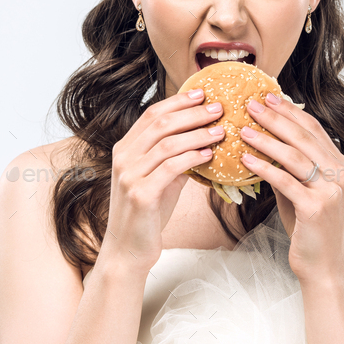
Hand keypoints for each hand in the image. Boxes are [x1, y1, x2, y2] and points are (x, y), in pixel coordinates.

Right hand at [101, 89, 224, 272]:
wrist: (128, 249)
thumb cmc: (147, 213)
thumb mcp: (159, 179)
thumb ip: (174, 158)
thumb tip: (203, 139)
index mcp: (125, 149)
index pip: (151, 114)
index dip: (178, 101)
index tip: (202, 93)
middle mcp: (123, 158)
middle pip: (160, 123)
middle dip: (193, 113)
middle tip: (219, 108)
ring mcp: (129, 176)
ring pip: (167, 143)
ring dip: (197, 134)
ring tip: (221, 131)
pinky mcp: (141, 194)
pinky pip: (171, 168)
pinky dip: (192, 158)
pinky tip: (209, 155)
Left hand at [239, 93, 343, 281]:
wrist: (322, 264)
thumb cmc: (307, 227)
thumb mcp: (299, 190)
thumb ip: (288, 167)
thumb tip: (263, 141)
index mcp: (338, 164)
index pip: (312, 128)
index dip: (289, 111)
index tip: (267, 96)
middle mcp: (338, 173)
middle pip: (303, 137)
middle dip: (275, 118)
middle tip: (250, 104)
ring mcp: (330, 190)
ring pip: (294, 156)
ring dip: (266, 140)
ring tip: (242, 129)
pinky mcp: (316, 208)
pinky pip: (285, 181)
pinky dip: (264, 168)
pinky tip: (245, 159)